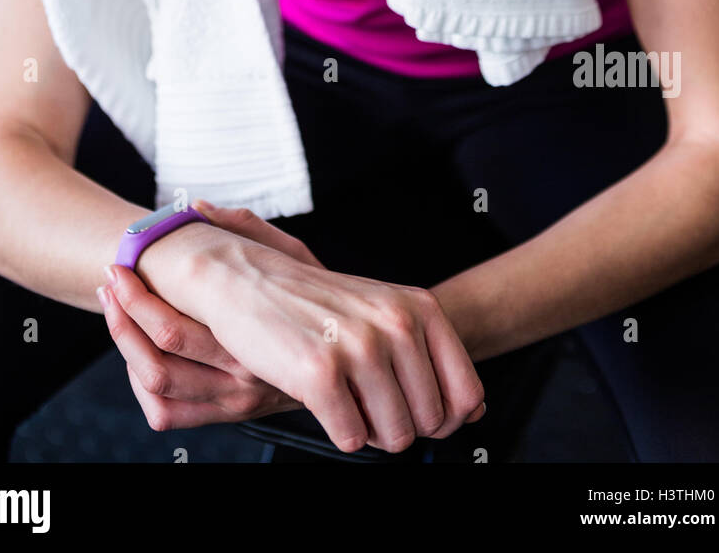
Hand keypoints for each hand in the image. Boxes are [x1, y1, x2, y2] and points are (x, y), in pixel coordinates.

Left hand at [98, 201, 324, 431]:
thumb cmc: (317, 298)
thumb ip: (247, 227)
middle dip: (122, 314)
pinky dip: (143, 387)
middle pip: (158, 355)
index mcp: (251, 332)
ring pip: (158, 384)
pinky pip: (168, 414)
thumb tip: (198, 207)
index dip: (134, 295)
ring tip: (117, 311)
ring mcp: (235, 399)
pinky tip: (140, 355)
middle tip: (111, 282)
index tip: (121, 265)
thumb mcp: (294, 256)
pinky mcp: (228, 416)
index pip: (173, 326)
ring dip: (126, 346)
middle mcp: (243, 372)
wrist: (349, 357)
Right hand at [135, 206, 486, 454]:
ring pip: (393, 438)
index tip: (413, 404)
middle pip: (429, 424)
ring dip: (366, 428)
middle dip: (397, 421)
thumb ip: (432, 356)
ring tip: (342, 391)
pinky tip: (319, 396)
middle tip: (361, 390)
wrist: (245, 278)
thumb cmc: (317, 303)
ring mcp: (359, 347)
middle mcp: (396, 324)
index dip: (442, 417)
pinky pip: (350, 439)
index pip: (467, 395)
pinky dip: (335, 430)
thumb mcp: (385, 312)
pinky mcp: (319, 373)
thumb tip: (473, 412)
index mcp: (419, 307)